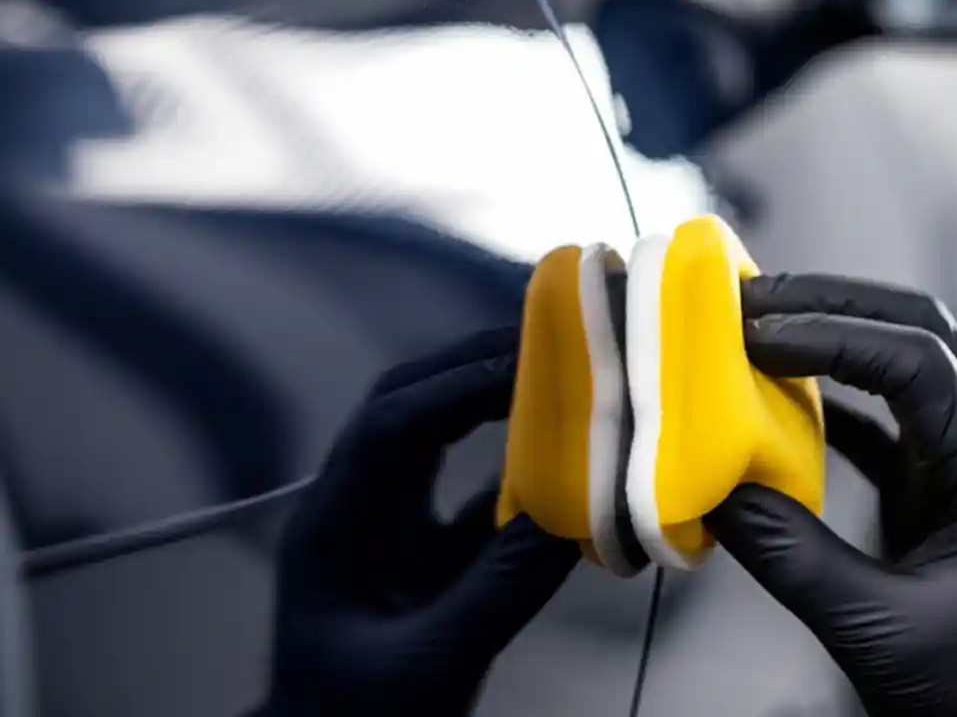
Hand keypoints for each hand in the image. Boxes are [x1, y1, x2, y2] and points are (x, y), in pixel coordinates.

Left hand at [261, 328, 578, 715]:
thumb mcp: (432, 662)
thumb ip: (500, 590)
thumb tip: (573, 514)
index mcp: (333, 524)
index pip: (390, 426)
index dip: (457, 388)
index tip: (527, 367)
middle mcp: (356, 509)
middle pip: (409, 409)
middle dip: (473, 369)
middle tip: (547, 343)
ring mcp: (386, 529)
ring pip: (435, 440)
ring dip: (491, 405)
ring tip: (556, 377)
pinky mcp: (420, 557)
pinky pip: (470, 495)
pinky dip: (516, 472)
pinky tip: (560, 464)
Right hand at [705, 274, 956, 716]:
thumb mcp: (876, 630)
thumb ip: (791, 556)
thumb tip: (709, 489)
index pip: (920, 363)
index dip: (831, 338)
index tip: (752, 336)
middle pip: (920, 330)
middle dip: (832, 304)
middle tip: (746, 298)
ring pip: (902, 358)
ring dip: (829, 333)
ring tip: (752, 323)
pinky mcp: (937, 480)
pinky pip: (882, 411)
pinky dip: (825, 391)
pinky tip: (771, 388)